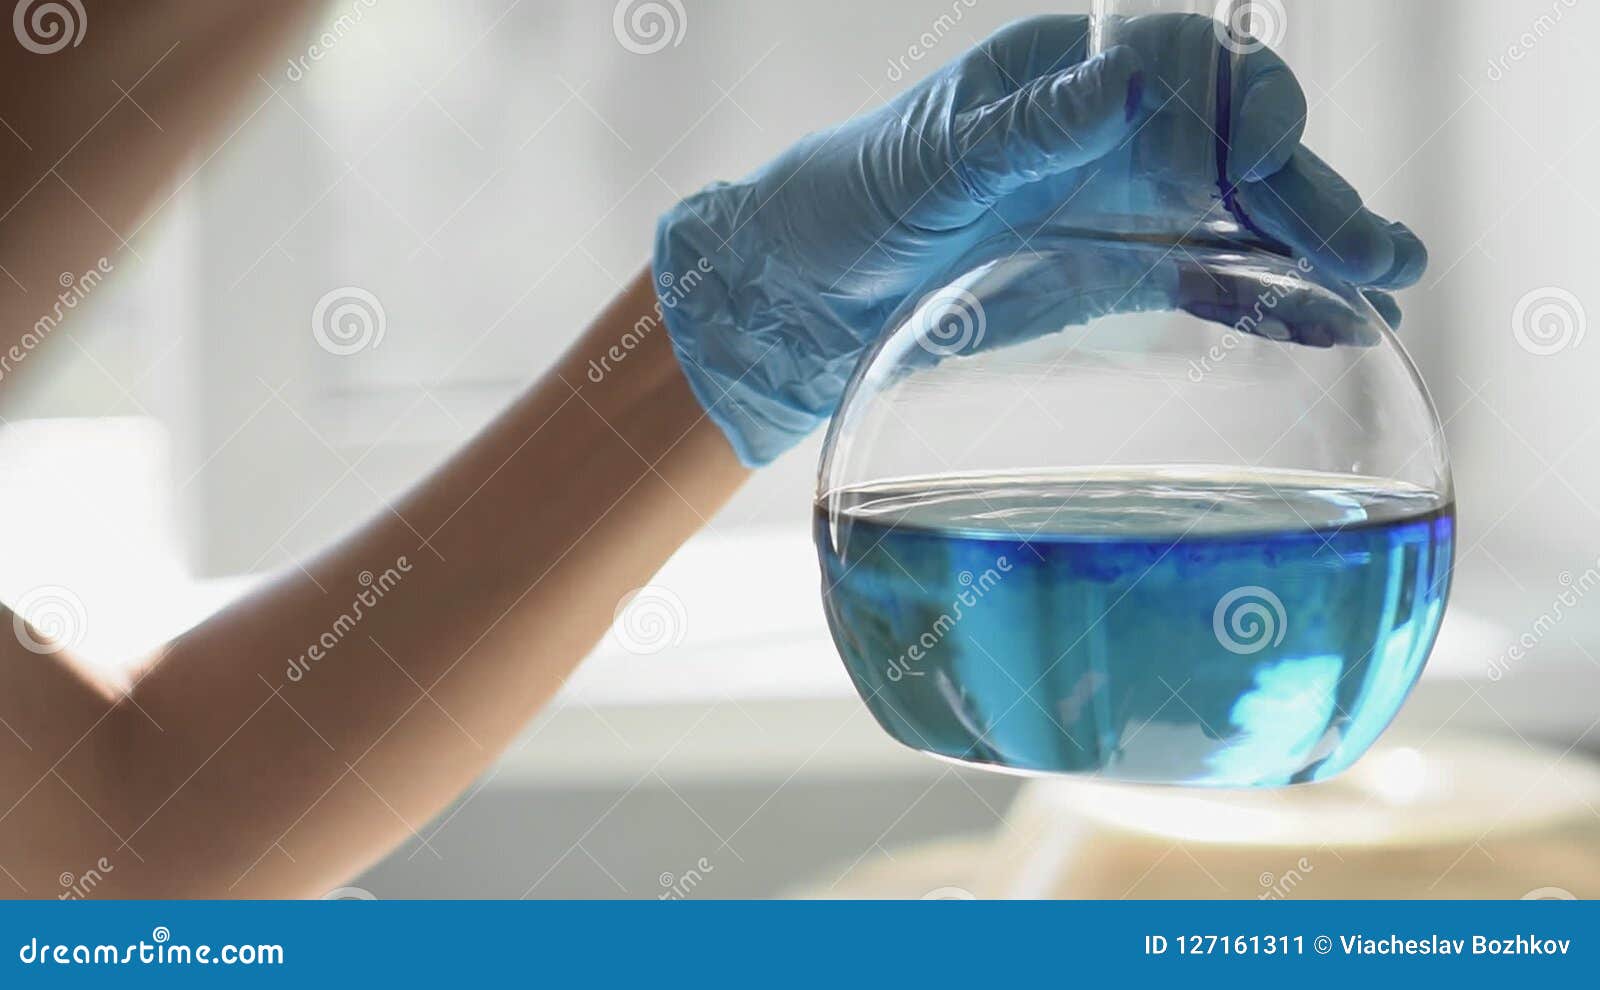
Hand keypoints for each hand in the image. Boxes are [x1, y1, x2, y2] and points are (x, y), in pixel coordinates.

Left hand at [654, 14, 1426, 465]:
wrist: (811, 289)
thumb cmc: (852, 198)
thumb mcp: (929, 163)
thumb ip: (1024, 130)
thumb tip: (1121, 81)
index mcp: (1068, 71)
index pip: (1187, 62)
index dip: (1239, 100)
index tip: (1265, 153)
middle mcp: (1112, 127)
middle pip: (1235, 142)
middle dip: (1306, 188)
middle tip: (1371, 249)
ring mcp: (1122, 199)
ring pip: (1239, 211)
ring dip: (1314, 242)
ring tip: (1390, 278)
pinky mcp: (1116, 268)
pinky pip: (1204, 276)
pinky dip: (1261, 298)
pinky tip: (1328, 323)